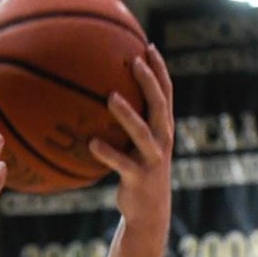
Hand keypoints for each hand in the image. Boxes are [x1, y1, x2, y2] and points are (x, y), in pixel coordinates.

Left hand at [89, 47, 174, 227]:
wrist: (148, 211)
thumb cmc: (137, 172)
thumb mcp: (135, 145)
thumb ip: (126, 122)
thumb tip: (98, 95)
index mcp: (163, 128)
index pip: (166, 92)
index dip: (160, 69)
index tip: (148, 46)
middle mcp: (162, 140)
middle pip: (160, 105)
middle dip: (150, 82)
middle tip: (135, 61)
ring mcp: (152, 159)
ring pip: (142, 133)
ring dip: (127, 115)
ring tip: (110, 97)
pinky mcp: (139, 178)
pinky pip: (122, 163)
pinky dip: (108, 153)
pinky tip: (91, 143)